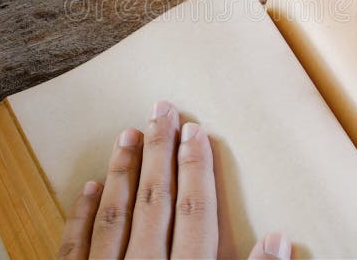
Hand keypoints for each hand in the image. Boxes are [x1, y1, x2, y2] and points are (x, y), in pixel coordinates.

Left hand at [57, 100, 291, 258]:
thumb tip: (280, 240)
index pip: (194, 212)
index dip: (195, 168)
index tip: (194, 130)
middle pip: (155, 202)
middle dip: (160, 151)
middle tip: (161, 110)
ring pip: (116, 216)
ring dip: (124, 171)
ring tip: (129, 133)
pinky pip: (76, 247)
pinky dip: (84, 215)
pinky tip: (93, 186)